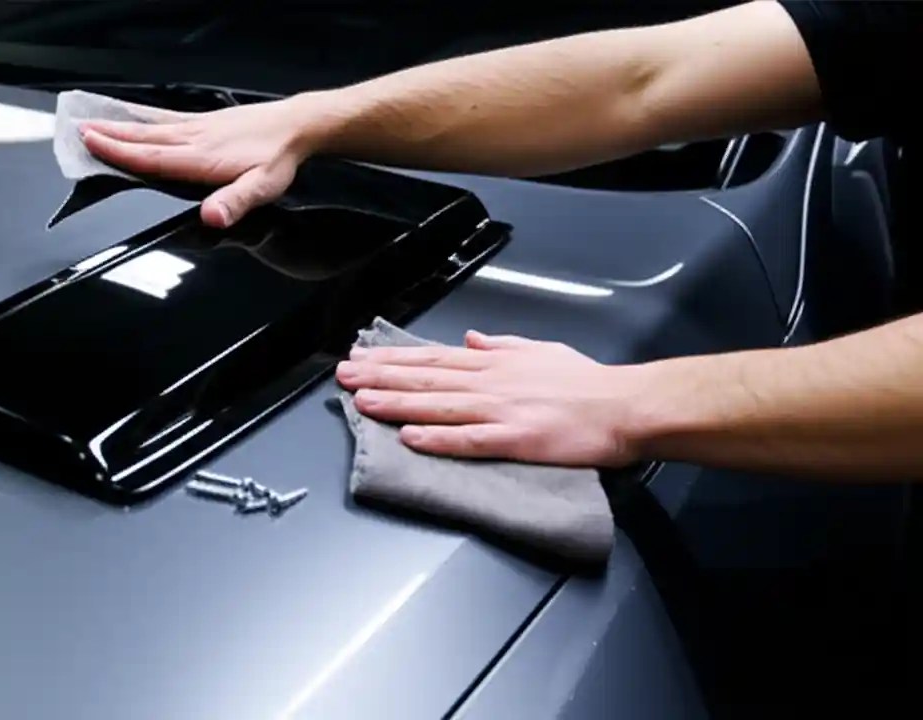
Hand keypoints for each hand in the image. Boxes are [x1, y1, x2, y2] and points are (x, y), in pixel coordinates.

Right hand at [80, 95, 323, 227]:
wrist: (296, 125)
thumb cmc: (278, 158)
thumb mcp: (263, 187)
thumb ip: (235, 202)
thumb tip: (211, 217)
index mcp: (201, 158)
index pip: (153, 156)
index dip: (120, 152)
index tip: (91, 144)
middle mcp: (194, 138)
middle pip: (143, 137)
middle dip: (109, 135)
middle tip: (77, 130)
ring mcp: (197, 127)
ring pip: (150, 126)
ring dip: (120, 124)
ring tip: (93, 121)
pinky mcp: (204, 121)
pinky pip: (165, 118)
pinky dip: (143, 116)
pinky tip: (134, 116)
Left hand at [335, 331, 648, 466]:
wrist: (625, 406)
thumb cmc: (588, 383)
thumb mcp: (541, 351)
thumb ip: (502, 345)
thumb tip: (471, 337)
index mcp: (495, 363)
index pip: (432, 357)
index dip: (392, 357)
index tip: (362, 356)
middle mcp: (490, 382)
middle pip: (425, 377)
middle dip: (380, 375)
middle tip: (343, 374)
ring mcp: (500, 411)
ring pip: (437, 405)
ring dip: (396, 402)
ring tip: (361, 401)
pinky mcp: (516, 439)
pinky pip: (468, 440)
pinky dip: (437, 438)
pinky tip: (410, 436)